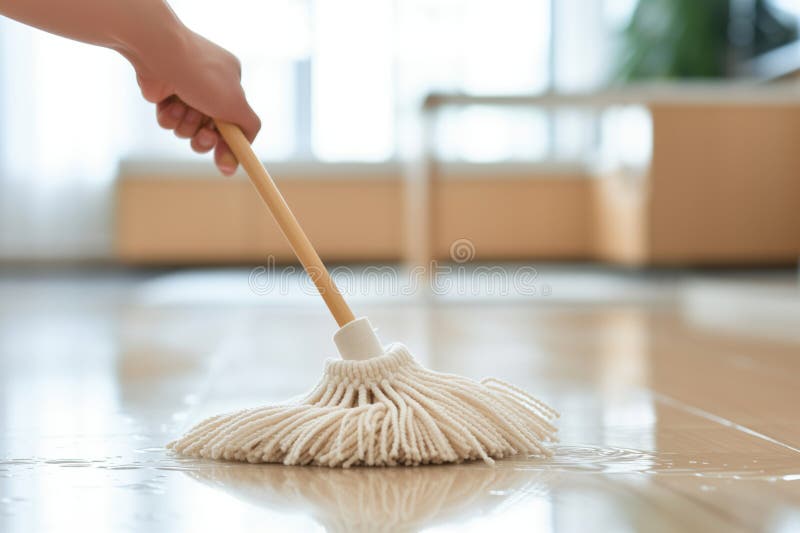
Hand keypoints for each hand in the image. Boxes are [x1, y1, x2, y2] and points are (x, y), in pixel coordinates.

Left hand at [132, 29, 260, 174]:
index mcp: (232, 84)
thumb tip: (246, 149)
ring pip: (189, 129)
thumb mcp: (237, 104)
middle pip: (212, 131)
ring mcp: (186, 91)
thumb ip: (249, 127)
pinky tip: (168, 102)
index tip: (226, 165)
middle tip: (204, 136)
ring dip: (186, 126)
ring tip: (184, 109)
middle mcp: (210, 87)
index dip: (230, 145)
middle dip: (206, 139)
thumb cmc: (202, 76)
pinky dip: (170, 118)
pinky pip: (170, 121)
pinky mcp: (164, 96)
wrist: (160, 53)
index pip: (236, 123)